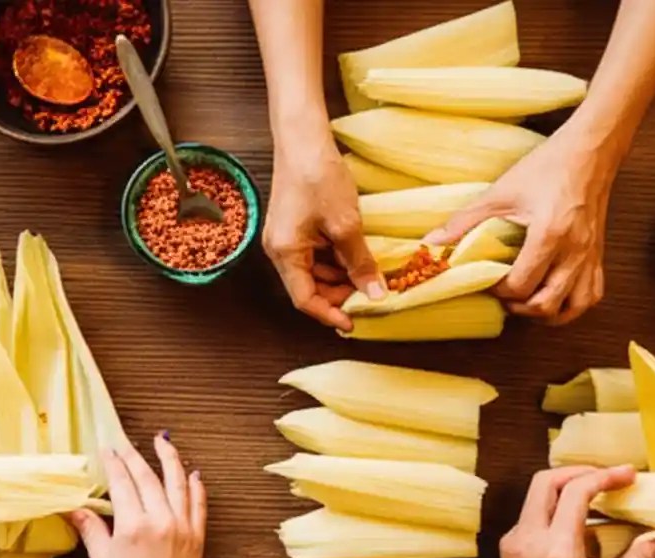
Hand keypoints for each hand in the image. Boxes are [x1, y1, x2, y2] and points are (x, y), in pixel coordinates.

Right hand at [67, 435, 206, 557]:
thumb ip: (92, 530)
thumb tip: (76, 508)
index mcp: (133, 526)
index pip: (122, 483)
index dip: (113, 464)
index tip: (107, 450)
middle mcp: (161, 521)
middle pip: (147, 477)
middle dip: (135, 456)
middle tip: (125, 443)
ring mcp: (182, 528)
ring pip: (177, 483)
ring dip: (170, 459)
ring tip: (162, 442)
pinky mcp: (197, 539)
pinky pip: (199, 504)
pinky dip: (196, 486)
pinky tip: (192, 473)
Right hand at [264, 137, 384, 330]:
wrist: (302, 138)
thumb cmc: (317, 176)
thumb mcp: (346, 224)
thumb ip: (360, 262)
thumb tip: (375, 293)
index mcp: (284, 253)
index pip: (304, 299)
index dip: (330, 313)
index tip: (355, 322)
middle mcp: (280, 250)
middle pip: (309, 287)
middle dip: (339, 294)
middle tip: (371, 293)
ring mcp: (286, 238)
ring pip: (314, 271)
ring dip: (340, 277)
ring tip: (369, 273)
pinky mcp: (294, 227)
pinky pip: (315, 254)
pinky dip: (336, 259)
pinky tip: (357, 255)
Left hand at [424, 120, 621, 324]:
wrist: (590, 150)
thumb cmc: (547, 167)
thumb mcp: (500, 193)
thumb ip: (464, 222)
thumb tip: (431, 243)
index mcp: (549, 234)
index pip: (521, 284)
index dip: (499, 290)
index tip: (486, 280)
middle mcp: (574, 251)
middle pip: (547, 304)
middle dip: (520, 307)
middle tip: (503, 295)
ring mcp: (590, 255)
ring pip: (574, 307)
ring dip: (547, 312)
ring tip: (526, 301)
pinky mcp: (599, 254)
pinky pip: (592, 294)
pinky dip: (572, 304)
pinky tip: (553, 296)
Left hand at [501, 465, 654, 557]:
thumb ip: (641, 557)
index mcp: (555, 551)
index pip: (576, 492)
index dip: (604, 476)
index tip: (628, 474)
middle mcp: (526, 541)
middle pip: (545, 481)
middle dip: (579, 472)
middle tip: (609, 477)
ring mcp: (512, 544)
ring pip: (534, 496)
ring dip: (565, 488)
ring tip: (598, 496)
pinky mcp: (508, 550)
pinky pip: (530, 515)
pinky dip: (553, 508)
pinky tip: (578, 520)